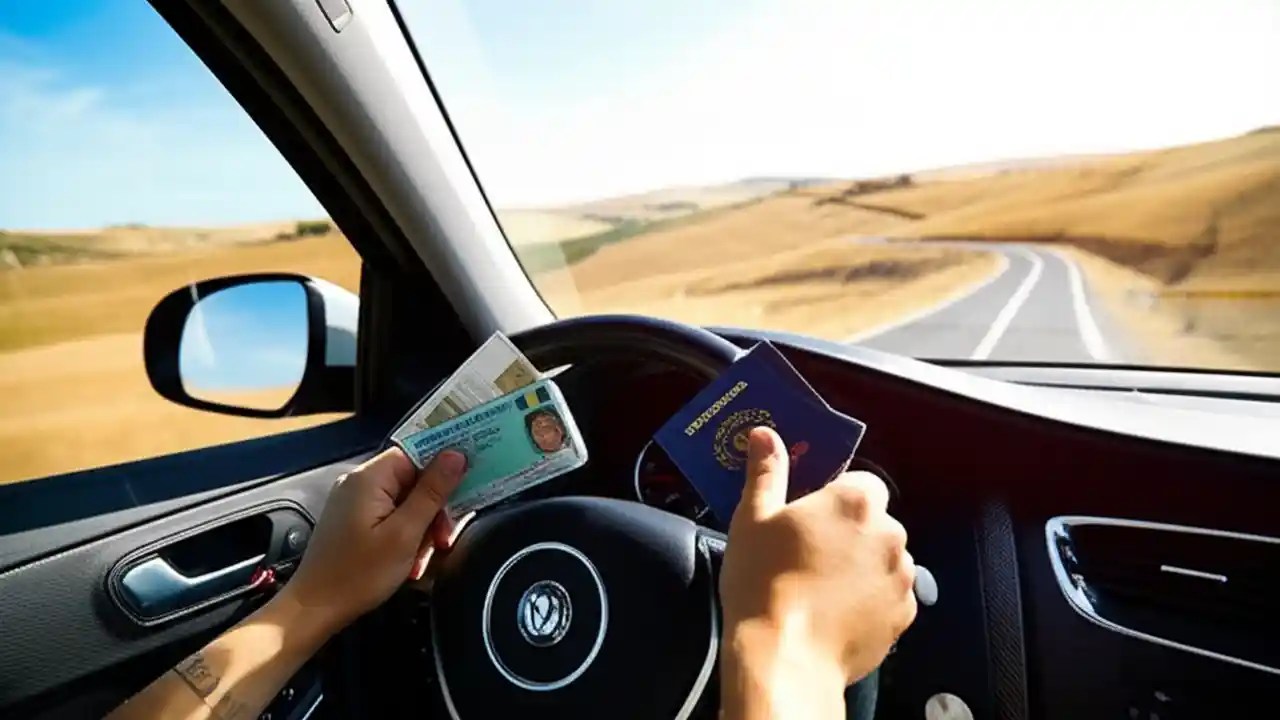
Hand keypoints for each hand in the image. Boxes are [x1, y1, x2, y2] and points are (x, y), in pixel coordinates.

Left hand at [282, 448, 466, 633]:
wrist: (315, 608)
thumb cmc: (358, 575)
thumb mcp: (405, 534)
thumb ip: (432, 492)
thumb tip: (456, 455)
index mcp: (369, 478)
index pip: (416, 454)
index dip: (443, 469)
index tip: (466, 487)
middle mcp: (359, 482)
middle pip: (413, 480)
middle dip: (433, 509)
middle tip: (443, 539)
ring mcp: (354, 502)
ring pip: (405, 501)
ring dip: (422, 527)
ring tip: (421, 558)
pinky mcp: (354, 520)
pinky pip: (391, 516)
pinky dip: (405, 535)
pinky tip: (408, 560)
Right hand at [719, 427, 915, 715]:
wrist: (785, 658)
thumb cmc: (764, 584)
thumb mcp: (753, 518)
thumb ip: (766, 472)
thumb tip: (764, 435)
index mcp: (854, 501)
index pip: (861, 481)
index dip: (836, 496)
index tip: (811, 514)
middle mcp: (889, 534)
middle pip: (874, 521)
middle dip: (849, 532)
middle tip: (809, 553)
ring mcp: (900, 577)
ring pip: (884, 559)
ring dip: (863, 566)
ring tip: (821, 588)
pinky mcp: (904, 615)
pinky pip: (890, 596)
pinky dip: (870, 600)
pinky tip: (836, 611)